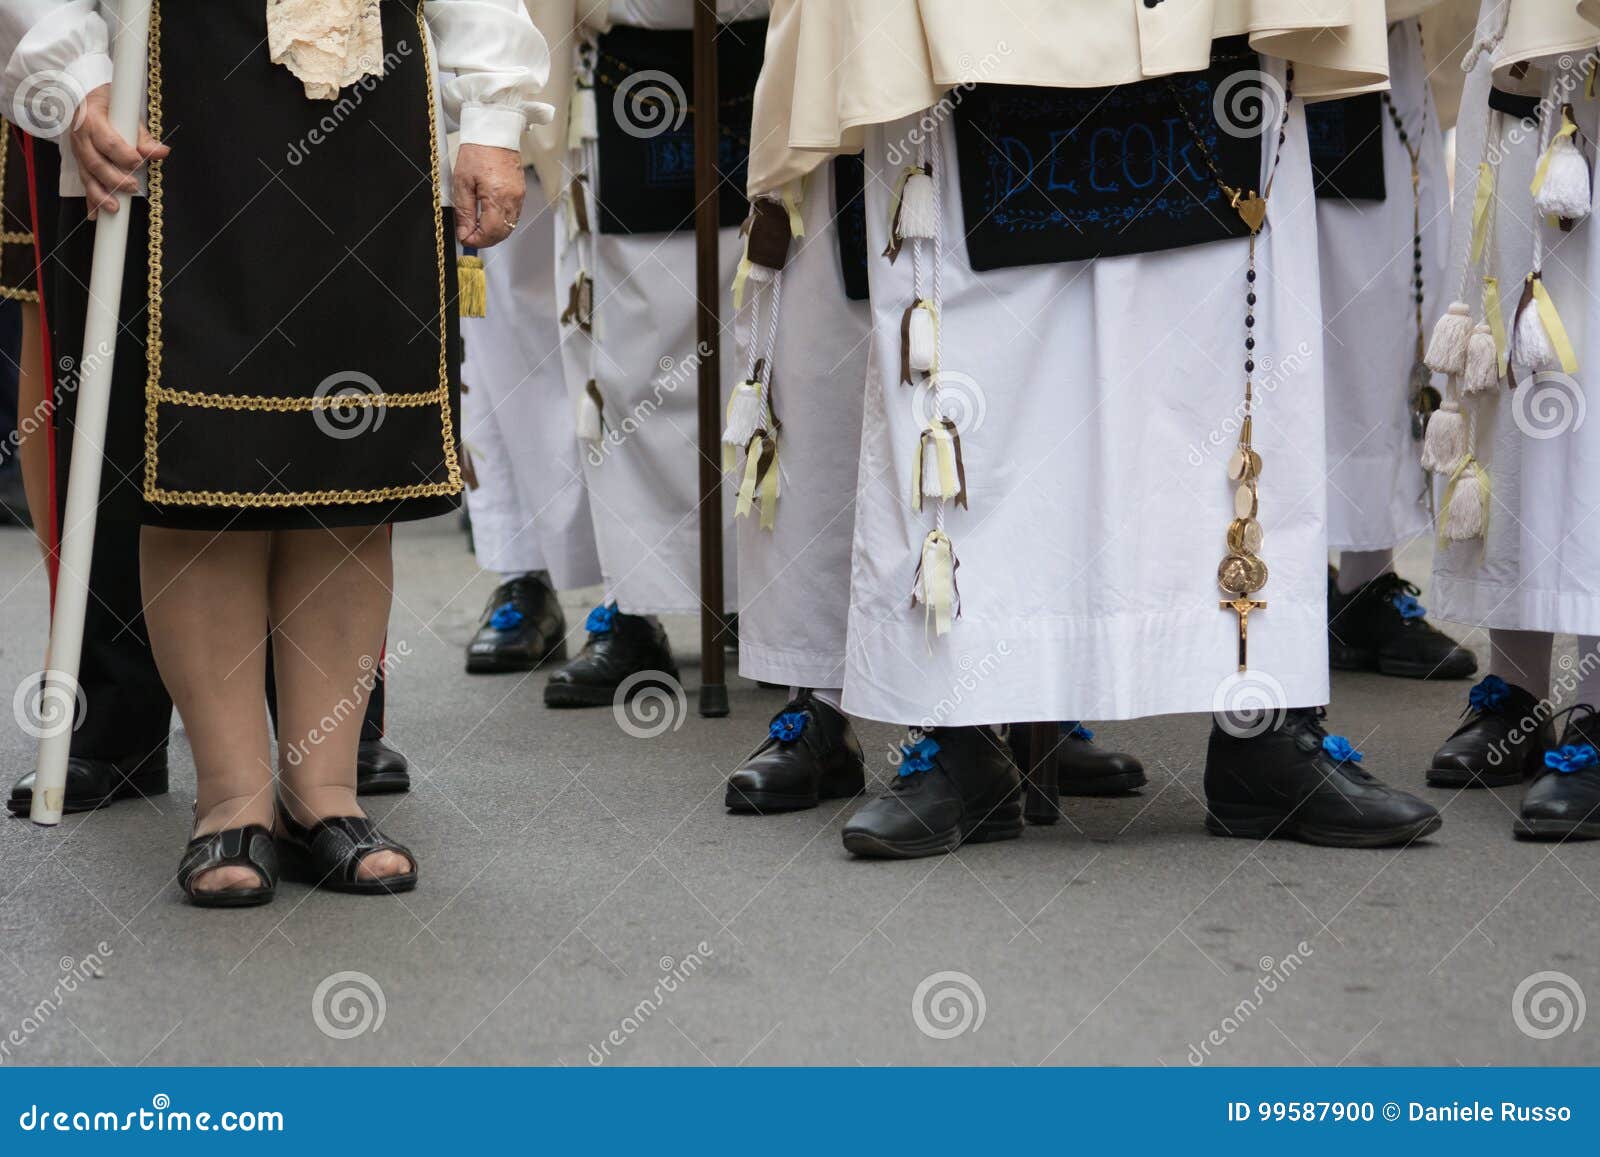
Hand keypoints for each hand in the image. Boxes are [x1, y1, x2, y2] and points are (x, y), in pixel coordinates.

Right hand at [69, 85, 168, 216]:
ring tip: (115, 208)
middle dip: (114, 178)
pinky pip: (84, 182)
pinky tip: (95, 215)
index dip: (123, 155)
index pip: (108, 142)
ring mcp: (78, 151)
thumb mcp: (126, 112)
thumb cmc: (109, 104)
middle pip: (95, 162)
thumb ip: (143, 136)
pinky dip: (90, 200)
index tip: (138, 163)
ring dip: (101, 194)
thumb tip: (162, 152)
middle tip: (133, 187)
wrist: (83, 97)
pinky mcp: (79, 161)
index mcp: (92, 120)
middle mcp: (81, 137)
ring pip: (87, 175)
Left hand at [452, 143, 524, 247]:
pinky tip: (488, 218)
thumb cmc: (477, 152)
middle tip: (469, 235)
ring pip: (509, 227)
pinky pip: (512, 216)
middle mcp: (512, 199)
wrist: (494, 134)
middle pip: (502, 233)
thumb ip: (464, 211)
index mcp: (497, 196)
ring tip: (476, 227)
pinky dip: (500, 222)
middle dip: (485, 239)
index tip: (464, 239)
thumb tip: (464, 233)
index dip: (477, 240)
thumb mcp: (462, 183)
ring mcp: (519, 197)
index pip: (490, 232)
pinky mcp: (520, 193)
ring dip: (493, 232)